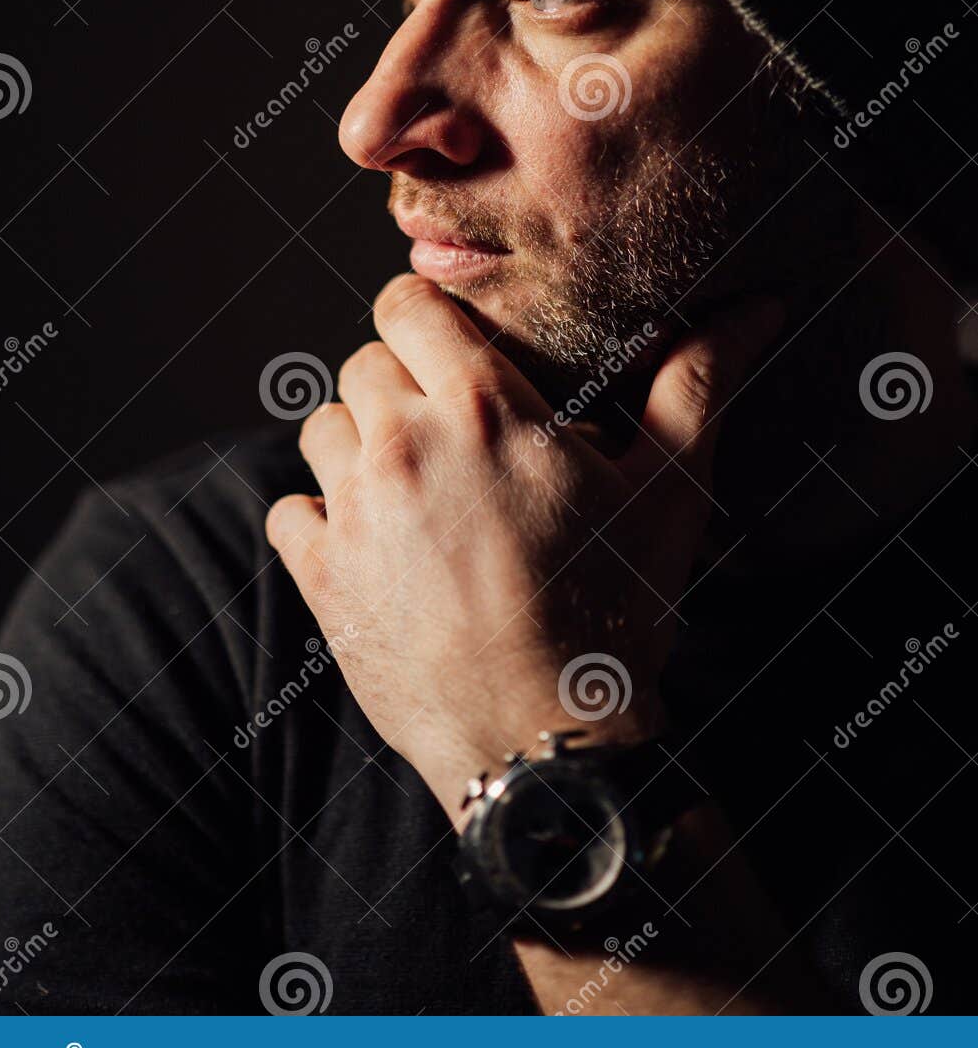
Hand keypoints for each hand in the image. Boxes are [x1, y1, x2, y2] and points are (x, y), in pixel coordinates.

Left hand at [266, 276, 781, 825]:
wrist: (546, 745)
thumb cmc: (616, 612)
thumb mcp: (670, 491)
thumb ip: (697, 382)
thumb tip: (756, 308)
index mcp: (483, 408)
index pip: (405, 302)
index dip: (426, 318)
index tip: (455, 352)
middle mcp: (403, 446)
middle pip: (362, 362)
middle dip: (401, 385)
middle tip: (453, 434)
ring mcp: (354, 512)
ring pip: (322, 428)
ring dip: (359, 444)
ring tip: (416, 488)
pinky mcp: (322, 577)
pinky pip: (290, 510)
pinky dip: (321, 517)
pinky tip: (372, 544)